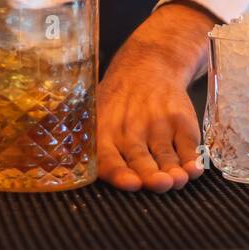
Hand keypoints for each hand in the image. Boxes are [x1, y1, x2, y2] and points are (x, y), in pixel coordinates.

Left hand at [97, 2, 212, 192]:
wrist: (148, 66)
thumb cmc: (118, 102)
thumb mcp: (94, 115)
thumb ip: (83, 145)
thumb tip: (54, 170)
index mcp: (106, 132)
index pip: (108, 158)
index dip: (119, 173)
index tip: (131, 183)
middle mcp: (132, 128)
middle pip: (141, 159)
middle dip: (151, 174)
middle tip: (159, 183)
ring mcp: (158, 123)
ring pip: (166, 155)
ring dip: (173, 170)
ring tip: (178, 179)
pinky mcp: (180, 120)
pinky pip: (188, 143)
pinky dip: (192, 158)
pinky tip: (194, 168)